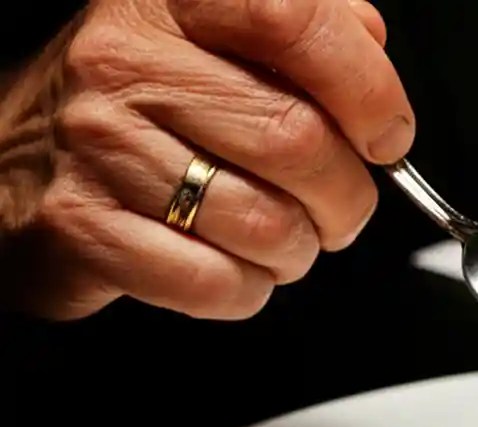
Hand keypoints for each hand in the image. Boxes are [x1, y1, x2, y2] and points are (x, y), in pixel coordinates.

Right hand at [3, 0, 412, 319]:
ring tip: (279, 237)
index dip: (366, 89)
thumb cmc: (148, 107)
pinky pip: (213, 282)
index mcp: (175, 1)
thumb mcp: (223, 40)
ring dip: (297, 251)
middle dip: (346, 197)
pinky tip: (231, 266)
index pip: (293, 18)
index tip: (384, 134)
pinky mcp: (82, 226)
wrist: (20, 163)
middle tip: (337, 206)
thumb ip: (311, 31)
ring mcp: (97, 143)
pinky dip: (246, 289)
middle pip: (296, 141)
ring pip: (265, 224)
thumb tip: (372, 57)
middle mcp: (125, 61)